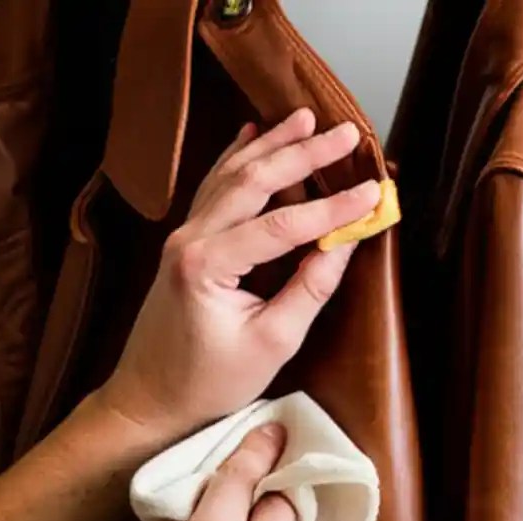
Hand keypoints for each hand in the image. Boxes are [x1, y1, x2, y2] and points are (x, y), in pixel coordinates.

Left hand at [97, 108, 379, 441]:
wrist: (150, 398)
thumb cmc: (208, 381)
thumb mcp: (273, 344)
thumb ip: (310, 290)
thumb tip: (346, 244)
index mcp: (206, 266)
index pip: (281, 225)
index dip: (332, 208)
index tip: (372, 193)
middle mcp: (189, 239)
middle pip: (253, 181)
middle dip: (302, 154)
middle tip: (346, 134)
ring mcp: (183, 236)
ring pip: (232, 175)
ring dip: (272, 145)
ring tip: (306, 119)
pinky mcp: (186, 242)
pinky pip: (214, 187)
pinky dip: (236, 158)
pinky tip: (252, 134)